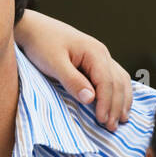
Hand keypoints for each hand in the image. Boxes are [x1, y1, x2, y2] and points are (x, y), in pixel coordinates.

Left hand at [14, 10, 131, 129]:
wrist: (33, 28)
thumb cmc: (41, 44)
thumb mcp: (54, 63)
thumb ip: (72, 81)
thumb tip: (91, 99)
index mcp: (94, 52)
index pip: (107, 82)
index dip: (106, 103)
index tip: (102, 121)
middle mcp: (102, 53)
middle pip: (117, 83)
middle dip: (116, 106)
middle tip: (112, 128)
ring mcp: (100, 57)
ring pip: (120, 80)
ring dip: (122, 101)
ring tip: (121, 120)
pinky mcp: (94, 62)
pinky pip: (114, 78)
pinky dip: (119, 93)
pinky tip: (119, 105)